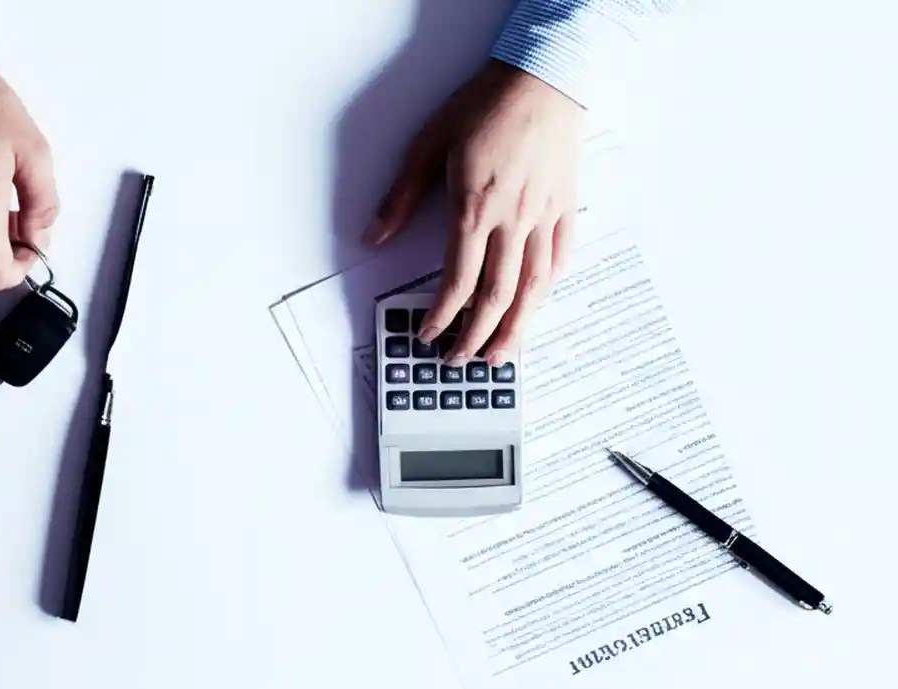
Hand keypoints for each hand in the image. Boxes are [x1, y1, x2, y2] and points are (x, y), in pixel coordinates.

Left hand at [366, 60, 582, 365]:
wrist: (543, 77)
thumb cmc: (485, 106)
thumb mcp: (428, 145)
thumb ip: (401, 197)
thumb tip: (373, 236)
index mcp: (476, 208)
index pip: (459, 280)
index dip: (443, 316)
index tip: (429, 335)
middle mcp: (514, 220)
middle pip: (497, 296)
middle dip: (477, 336)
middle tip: (460, 360)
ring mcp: (545, 217)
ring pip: (534, 288)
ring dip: (516, 328)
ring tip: (501, 354)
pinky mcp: (567, 208)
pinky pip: (560, 260)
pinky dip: (547, 289)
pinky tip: (535, 305)